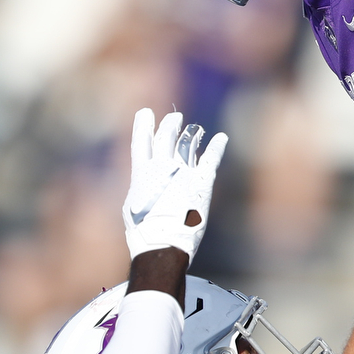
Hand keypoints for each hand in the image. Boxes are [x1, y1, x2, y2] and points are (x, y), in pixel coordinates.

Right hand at [122, 109, 227, 260]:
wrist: (162, 239)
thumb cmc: (143, 229)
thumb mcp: (131, 206)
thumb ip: (139, 187)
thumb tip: (144, 182)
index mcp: (142, 172)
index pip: (141, 141)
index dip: (143, 125)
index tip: (145, 113)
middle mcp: (162, 166)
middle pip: (166, 137)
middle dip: (170, 125)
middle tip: (175, 118)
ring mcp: (183, 172)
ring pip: (187, 144)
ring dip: (191, 133)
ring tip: (193, 128)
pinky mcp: (202, 181)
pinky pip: (211, 159)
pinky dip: (216, 146)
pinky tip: (221, 137)